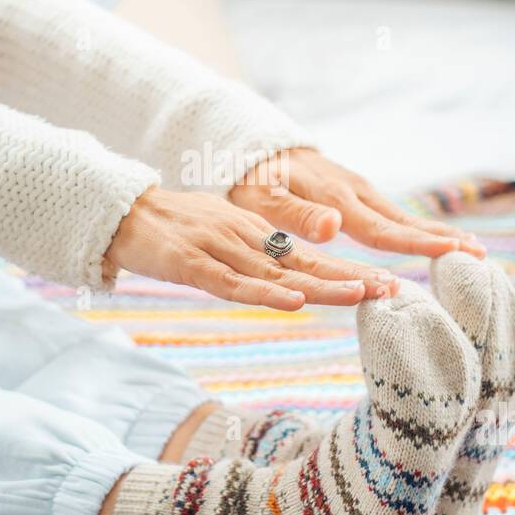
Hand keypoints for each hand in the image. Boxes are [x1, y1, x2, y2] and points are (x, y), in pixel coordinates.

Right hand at [104, 186, 398, 310]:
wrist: (121, 213)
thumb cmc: (172, 231)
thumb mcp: (221, 241)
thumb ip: (253, 259)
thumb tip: (289, 282)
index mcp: (254, 234)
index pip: (309, 258)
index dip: (347, 272)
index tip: (386, 286)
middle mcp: (245, 238)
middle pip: (305, 264)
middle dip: (350, 277)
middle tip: (392, 290)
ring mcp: (219, 249)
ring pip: (278, 272)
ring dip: (321, 285)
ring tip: (362, 293)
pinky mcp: (191, 263)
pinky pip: (232, 282)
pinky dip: (264, 292)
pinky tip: (292, 301)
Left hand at [230, 149, 486, 257]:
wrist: (250, 146)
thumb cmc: (250, 178)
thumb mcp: (260, 199)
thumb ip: (295, 216)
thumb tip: (335, 228)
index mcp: (335, 199)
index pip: (382, 229)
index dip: (417, 244)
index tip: (453, 252)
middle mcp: (353, 193)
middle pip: (403, 222)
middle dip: (442, 238)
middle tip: (481, 256)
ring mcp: (356, 189)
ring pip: (401, 216)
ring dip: (435, 231)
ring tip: (469, 248)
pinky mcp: (353, 190)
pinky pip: (389, 212)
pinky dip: (415, 225)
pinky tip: (429, 237)